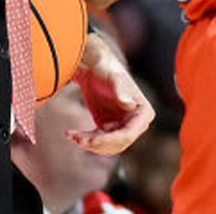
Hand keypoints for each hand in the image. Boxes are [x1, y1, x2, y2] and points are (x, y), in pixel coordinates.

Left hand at [66, 32, 152, 154]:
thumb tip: (130, 106)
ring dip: (90, 144)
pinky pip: (99, 142)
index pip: (128, 134)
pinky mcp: (109, 129)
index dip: (110, 139)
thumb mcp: (113, 78)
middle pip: (118, 144)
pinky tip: (72, 134)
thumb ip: (121, 91)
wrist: (92, 67)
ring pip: (108, 147)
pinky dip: (86, 141)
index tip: (90, 139)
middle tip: (78, 139)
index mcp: (143, 112)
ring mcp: (123, 127)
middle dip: (97, 144)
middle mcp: (137, 123)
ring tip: (72, 135)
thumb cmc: (106, 68)